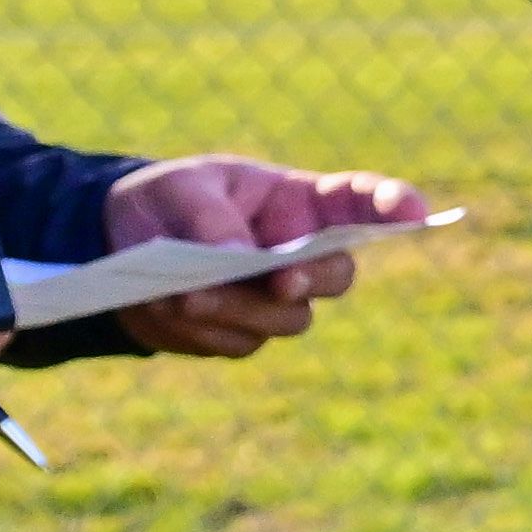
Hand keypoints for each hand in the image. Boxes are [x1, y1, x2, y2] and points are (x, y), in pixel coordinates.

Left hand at [96, 155, 429, 357]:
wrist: (116, 246)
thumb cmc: (169, 199)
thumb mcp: (182, 187)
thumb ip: (210, 215)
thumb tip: (237, 253)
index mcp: (301, 203)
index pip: (361, 202)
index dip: (395, 206)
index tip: (415, 212)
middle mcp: (301, 255)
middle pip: (337, 276)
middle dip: (314, 278)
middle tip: (281, 279)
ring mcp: (274, 301)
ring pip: (289, 320)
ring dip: (241, 309)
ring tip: (185, 296)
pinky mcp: (240, 334)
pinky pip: (239, 344)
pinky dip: (205, 329)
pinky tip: (168, 308)